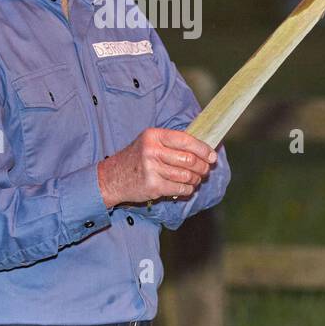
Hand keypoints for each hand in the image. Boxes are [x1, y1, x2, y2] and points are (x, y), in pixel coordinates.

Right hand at [97, 128, 217, 207]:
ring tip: (195, 179)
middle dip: (202, 166)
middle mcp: (152, 150)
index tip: (212, 155)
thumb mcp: (150, 143)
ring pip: (186, 175)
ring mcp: (151, 169)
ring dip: (195, 179)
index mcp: (154, 135)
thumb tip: (204, 149)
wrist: (112, 178)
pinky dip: (187, 189)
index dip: (203, 149)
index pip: (186, 140)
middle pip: (189, 159)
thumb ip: (173, 143)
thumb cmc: (137, 159)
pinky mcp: (152, 186)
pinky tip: (186, 187)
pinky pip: (180, 188)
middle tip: (205, 170)